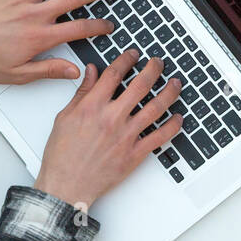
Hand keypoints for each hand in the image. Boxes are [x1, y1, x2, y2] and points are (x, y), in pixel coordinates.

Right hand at [33, 50, 182, 209]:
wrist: (65, 186)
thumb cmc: (61, 156)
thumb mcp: (64, 118)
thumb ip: (82, 93)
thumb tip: (91, 72)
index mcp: (92, 107)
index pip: (114, 74)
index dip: (126, 60)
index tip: (134, 54)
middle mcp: (111, 118)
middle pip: (140, 85)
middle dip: (153, 69)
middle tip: (159, 63)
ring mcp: (125, 136)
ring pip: (155, 108)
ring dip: (169, 92)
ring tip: (175, 83)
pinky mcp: (134, 154)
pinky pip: (160, 137)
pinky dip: (172, 126)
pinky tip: (178, 117)